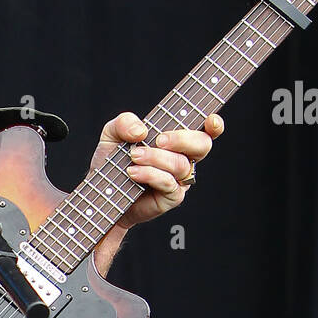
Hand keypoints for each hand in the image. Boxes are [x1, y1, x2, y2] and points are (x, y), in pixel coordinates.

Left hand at [90, 111, 223, 229]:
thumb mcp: (113, 134)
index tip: (211, 120)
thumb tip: (142, 130)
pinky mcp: (171, 197)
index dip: (214, 125)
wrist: (103, 191)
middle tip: (159, 140)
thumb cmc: (114, 160)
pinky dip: (151, 174)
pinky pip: (169, 183)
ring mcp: (180, 179)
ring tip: (133, 157)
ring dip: (156, 158)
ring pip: (181, 164)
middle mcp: (184, 158)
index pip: (205, 130)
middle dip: (183, 139)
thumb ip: (125, 122)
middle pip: (202, 145)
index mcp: (177, 139)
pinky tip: (133, 173)